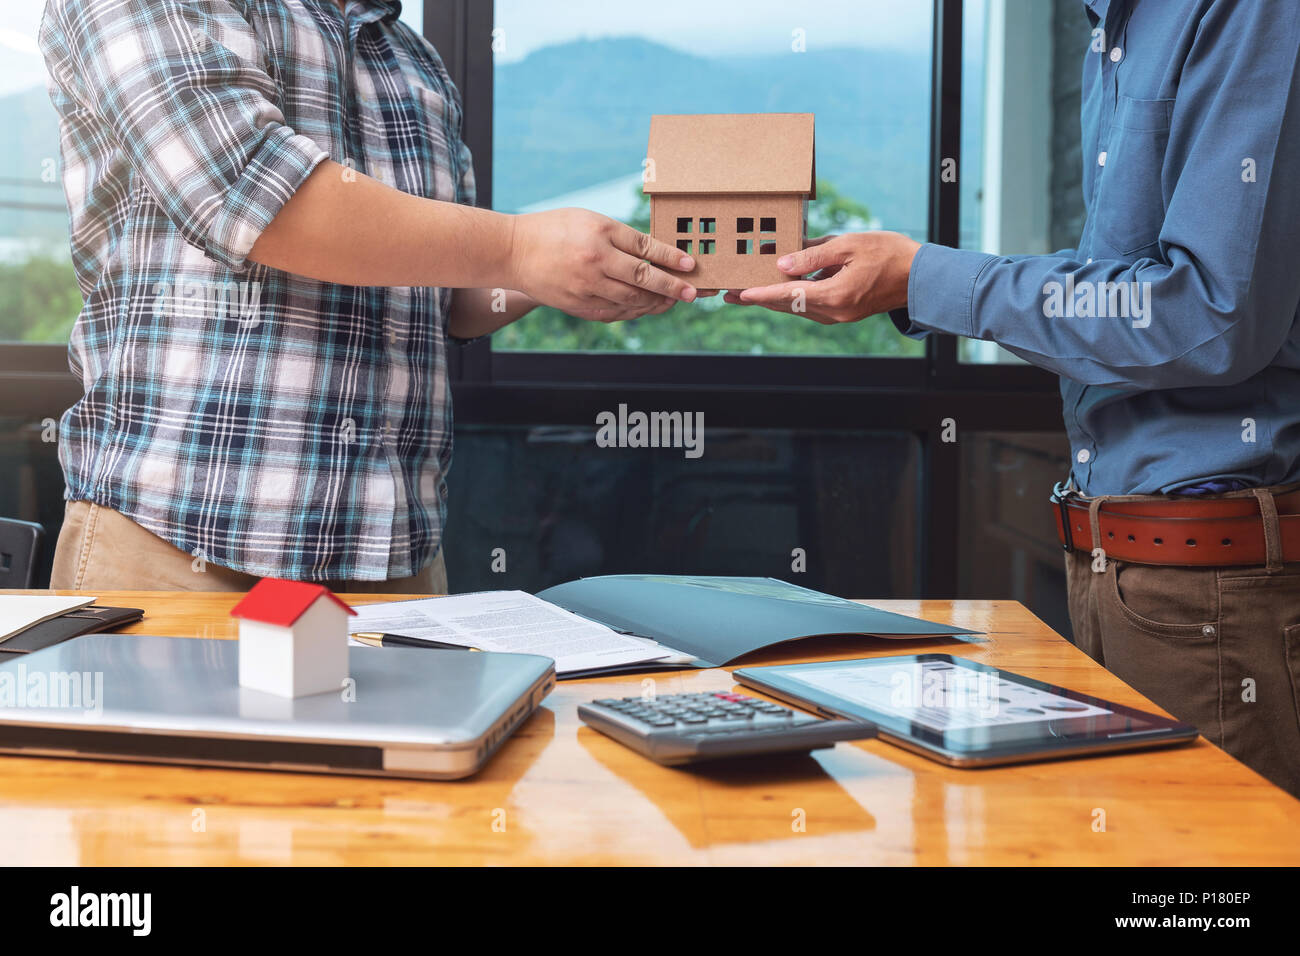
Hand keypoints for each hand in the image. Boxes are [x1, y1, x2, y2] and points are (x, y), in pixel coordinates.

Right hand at [508, 208, 697, 321]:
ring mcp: (586, 285)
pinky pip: (612, 312)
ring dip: (655, 303)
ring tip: (671, 301)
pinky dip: (632, 312)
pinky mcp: (577, 304)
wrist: (512, 251)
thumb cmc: (554, 229)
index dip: (670, 258)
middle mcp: (595, 260)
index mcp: (600, 232)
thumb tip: (653, 254)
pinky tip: (645, 308)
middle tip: (691, 293)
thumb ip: (619, 236)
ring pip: (630, 300)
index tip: (689, 265)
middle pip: (643, 278)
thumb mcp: (588, 220)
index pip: (645, 247)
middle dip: (671, 287)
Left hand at [725, 231, 919, 323]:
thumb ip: (813, 254)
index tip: (737, 293)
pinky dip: (792, 297)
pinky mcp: (843, 312)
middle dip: (758, 299)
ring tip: (746, 292)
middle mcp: (833, 312)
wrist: (920, 277)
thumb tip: (781, 264)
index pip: (787, 295)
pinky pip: (810, 306)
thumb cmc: (888, 254)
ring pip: (797, 307)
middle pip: (787, 305)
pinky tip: (780, 288)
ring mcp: (839, 316)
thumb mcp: (848, 245)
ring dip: (773, 299)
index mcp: (834, 295)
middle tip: (730, 294)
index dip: (760, 293)